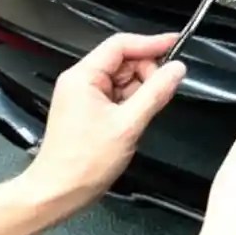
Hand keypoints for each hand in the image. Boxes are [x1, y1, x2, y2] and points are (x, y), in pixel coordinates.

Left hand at [19, 33, 186, 214]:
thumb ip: (156, 92)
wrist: (59, 191)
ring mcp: (84, 96)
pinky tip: (133, 122)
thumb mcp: (128, 125)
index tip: (175, 44)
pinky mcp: (89, 110)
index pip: (121, 45)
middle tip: (161, 93)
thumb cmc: (83, 162)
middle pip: (124, 61)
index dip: (151, 43)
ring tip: (140, 117)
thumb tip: (176, 69)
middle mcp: (80, 81)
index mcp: (83, 76)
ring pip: (123, 80)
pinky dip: (132, 104)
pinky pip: (118, 96)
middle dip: (146, 74)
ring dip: (140, 92)